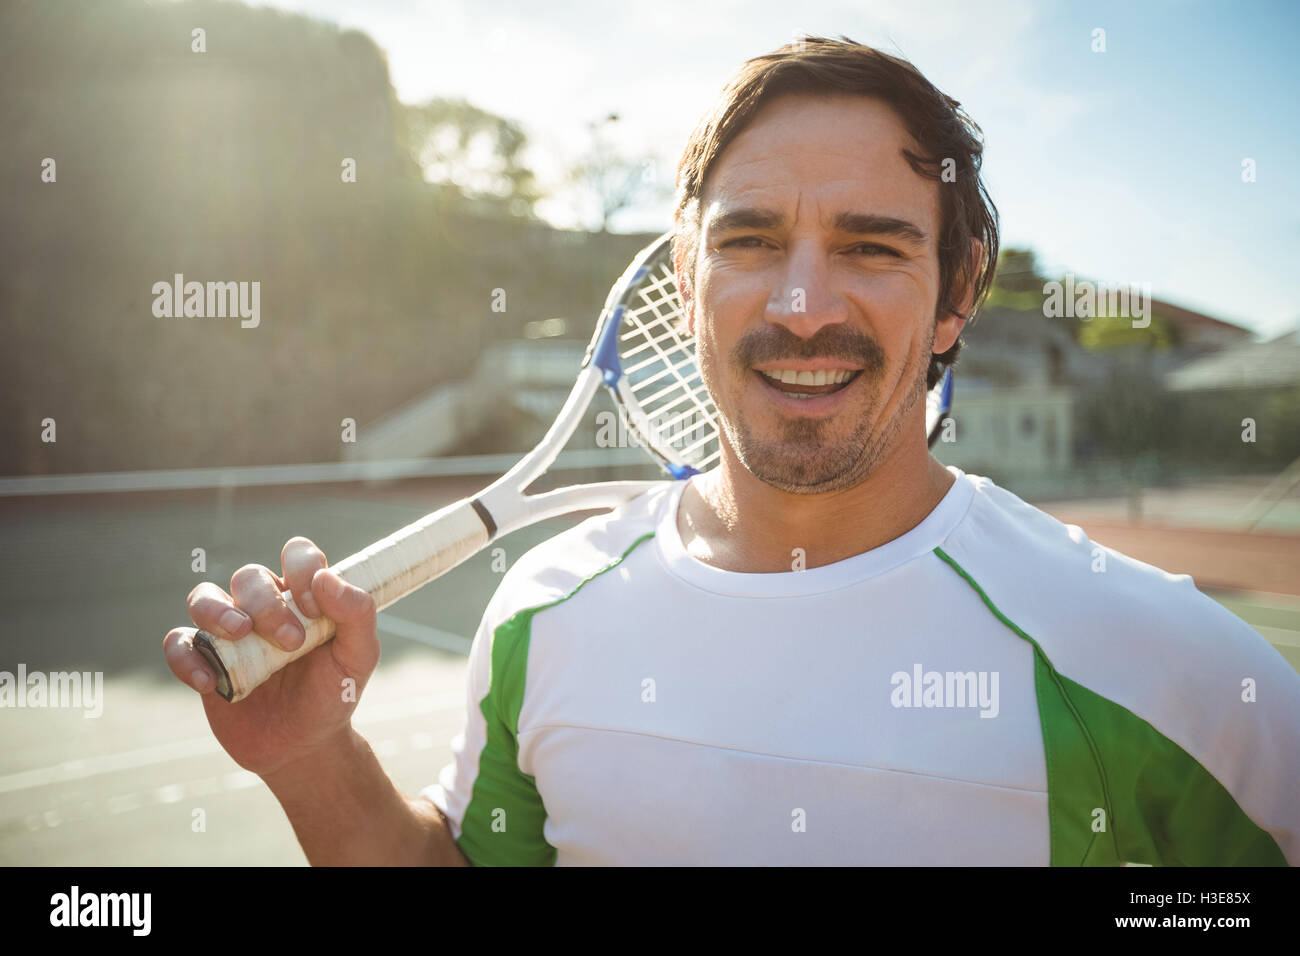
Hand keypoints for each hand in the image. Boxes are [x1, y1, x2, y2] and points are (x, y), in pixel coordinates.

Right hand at [163, 537, 378, 777]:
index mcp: (304, 596)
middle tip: (291, 642)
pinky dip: (186, 657)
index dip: (302, 569)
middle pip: (249, 576)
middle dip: (267, 603)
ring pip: (204, 596)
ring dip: (217, 611)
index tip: (315, 608)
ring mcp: (229, 633)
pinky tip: (211, 683)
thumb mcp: (359, 657)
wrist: (304, 747)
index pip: (297, 555)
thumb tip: (327, 578)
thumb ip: (357, 614)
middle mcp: (264, 606)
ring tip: (240, 636)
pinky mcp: (204, 661)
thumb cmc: (333, 693)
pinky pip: (178, 643)